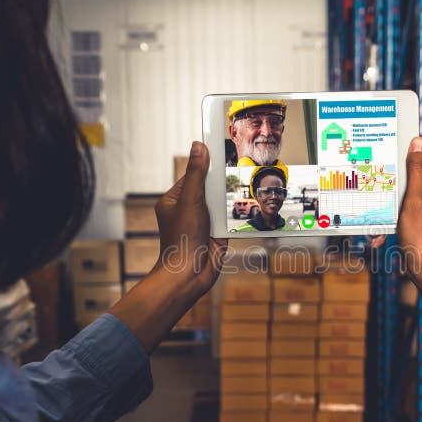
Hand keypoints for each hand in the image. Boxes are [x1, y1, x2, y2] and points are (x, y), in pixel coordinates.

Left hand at [111, 141, 226, 352]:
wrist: (190, 274)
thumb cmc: (182, 240)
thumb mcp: (190, 200)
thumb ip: (197, 174)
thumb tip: (198, 147)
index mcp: (175, 200)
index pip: (194, 175)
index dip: (208, 166)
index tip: (222, 153)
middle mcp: (189, 209)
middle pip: (211, 188)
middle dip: (222, 185)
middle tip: (236, 176)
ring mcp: (204, 221)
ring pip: (222, 203)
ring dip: (231, 202)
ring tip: (243, 193)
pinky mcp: (217, 233)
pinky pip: (231, 218)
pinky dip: (238, 216)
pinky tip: (247, 210)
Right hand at [398, 137, 421, 282]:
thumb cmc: (421, 236)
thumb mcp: (415, 200)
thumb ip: (417, 170)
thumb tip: (418, 143)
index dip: (413, 144)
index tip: (393, 150)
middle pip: (419, 163)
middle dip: (399, 169)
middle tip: (382, 177)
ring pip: (410, 181)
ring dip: (395, 190)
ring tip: (384, 201)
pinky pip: (408, 197)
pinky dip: (396, 205)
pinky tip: (386, 222)